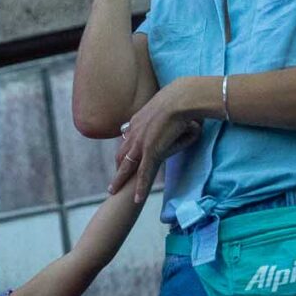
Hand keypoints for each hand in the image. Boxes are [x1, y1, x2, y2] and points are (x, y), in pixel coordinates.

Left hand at [111, 78, 210, 201]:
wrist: (182, 97)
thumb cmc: (182, 97)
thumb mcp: (168, 105)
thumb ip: (165, 114)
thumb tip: (171, 117)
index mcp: (137, 121)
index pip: (127, 138)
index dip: (125, 149)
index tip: (123, 156)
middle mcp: (134, 133)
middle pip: (121, 154)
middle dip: (117, 168)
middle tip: (113, 179)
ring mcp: (141, 143)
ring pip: (127, 166)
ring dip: (120, 180)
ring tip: (114, 192)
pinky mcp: (151, 151)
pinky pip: (144, 173)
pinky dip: (141, 187)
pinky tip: (137, 199)